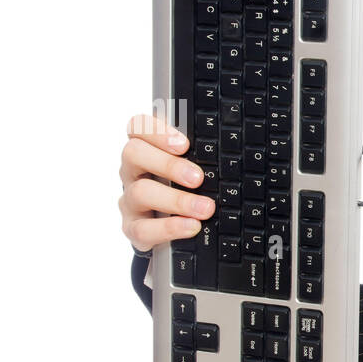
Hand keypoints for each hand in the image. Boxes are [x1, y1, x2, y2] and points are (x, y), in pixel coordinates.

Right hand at [118, 114, 212, 251]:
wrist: (172, 234)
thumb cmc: (187, 192)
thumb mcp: (196, 169)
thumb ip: (204, 159)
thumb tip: (232, 159)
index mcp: (148, 150)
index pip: (138, 127)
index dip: (156, 131)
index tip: (184, 144)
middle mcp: (134, 172)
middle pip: (133, 153)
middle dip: (168, 164)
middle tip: (198, 178)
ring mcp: (130, 201)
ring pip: (140, 192)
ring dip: (177, 200)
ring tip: (205, 208)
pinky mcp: (132, 229)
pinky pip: (142, 228)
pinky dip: (169, 228)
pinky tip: (191, 226)